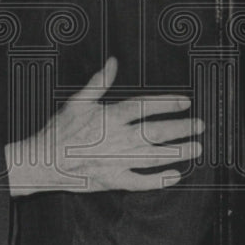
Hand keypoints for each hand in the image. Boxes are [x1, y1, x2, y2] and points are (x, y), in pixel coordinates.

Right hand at [6, 57, 202, 195]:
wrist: (43, 161)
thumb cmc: (59, 130)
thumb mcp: (77, 100)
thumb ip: (99, 82)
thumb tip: (113, 62)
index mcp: (111, 117)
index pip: (146, 107)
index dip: (168, 103)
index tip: (185, 102)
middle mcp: (119, 139)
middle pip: (158, 132)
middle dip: (182, 128)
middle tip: (200, 125)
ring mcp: (118, 161)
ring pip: (155, 156)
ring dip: (179, 152)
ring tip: (197, 147)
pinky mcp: (114, 180)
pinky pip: (142, 182)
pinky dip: (160, 180)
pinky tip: (175, 175)